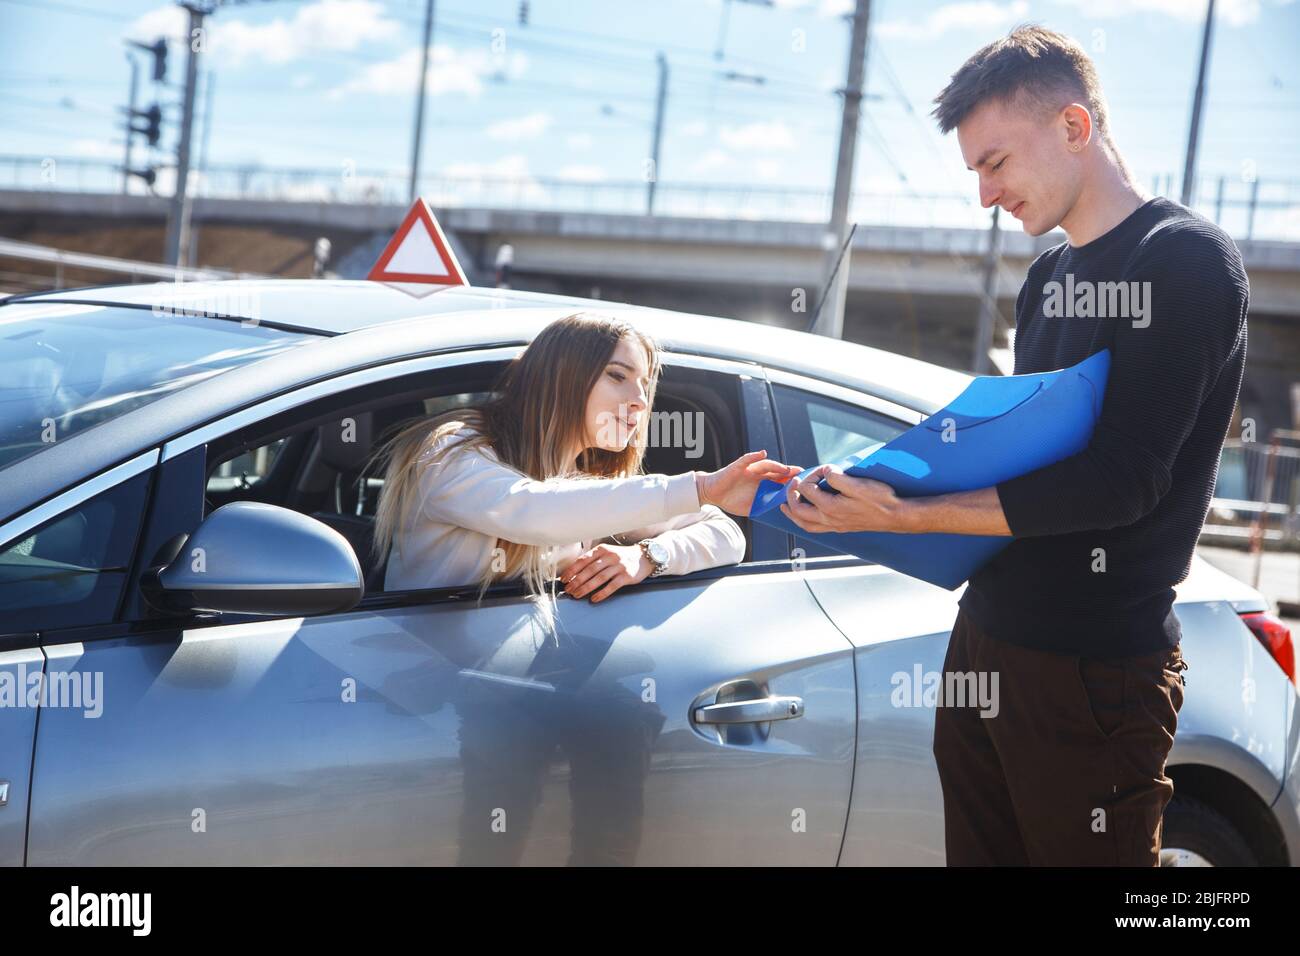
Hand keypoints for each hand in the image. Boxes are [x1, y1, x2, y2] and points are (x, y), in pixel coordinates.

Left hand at [559, 543, 650, 602]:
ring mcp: (619, 566)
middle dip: (576, 581)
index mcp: (602, 549)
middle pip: (589, 570)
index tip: (564, 579)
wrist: (643, 557)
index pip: (583, 560)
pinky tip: (594, 599)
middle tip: (569, 589)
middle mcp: (610, 556)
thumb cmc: (621, 557)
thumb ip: (593, 560)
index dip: (572, 570)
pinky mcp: (626, 576)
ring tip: (578, 594)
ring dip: (586, 588)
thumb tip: (575, 572)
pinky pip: (612, 586)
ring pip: (599, 578)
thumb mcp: (607, 553)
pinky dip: (602, 593)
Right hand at [698, 449, 802, 515]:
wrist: (713, 494)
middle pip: (777, 471)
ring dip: (776, 466)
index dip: (792, 481)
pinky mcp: (738, 466)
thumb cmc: (732, 500)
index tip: (805, 484)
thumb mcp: (752, 507)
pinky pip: (747, 459)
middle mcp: (759, 475)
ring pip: (766, 465)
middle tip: (803, 474)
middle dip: (790, 472)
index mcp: (763, 484)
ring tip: (786, 469)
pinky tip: (762, 453)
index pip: (781, 480)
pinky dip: (755, 456)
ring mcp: (749, 469)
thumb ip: (764, 507)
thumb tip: (780, 514)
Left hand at [779, 463, 907, 533]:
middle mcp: (829, 520)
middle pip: (799, 510)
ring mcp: (834, 526)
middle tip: (791, 485)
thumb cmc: (880, 499)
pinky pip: (815, 528)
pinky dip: (805, 522)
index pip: (808, 490)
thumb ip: (837, 477)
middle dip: (791, 497)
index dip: (810, 476)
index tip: (820, 469)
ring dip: (793, 514)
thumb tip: (825, 471)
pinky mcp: (841, 527)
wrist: (896, 516)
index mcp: (831, 508)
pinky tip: (807, 515)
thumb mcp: (858, 484)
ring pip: (805, 524)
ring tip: (786, 506)